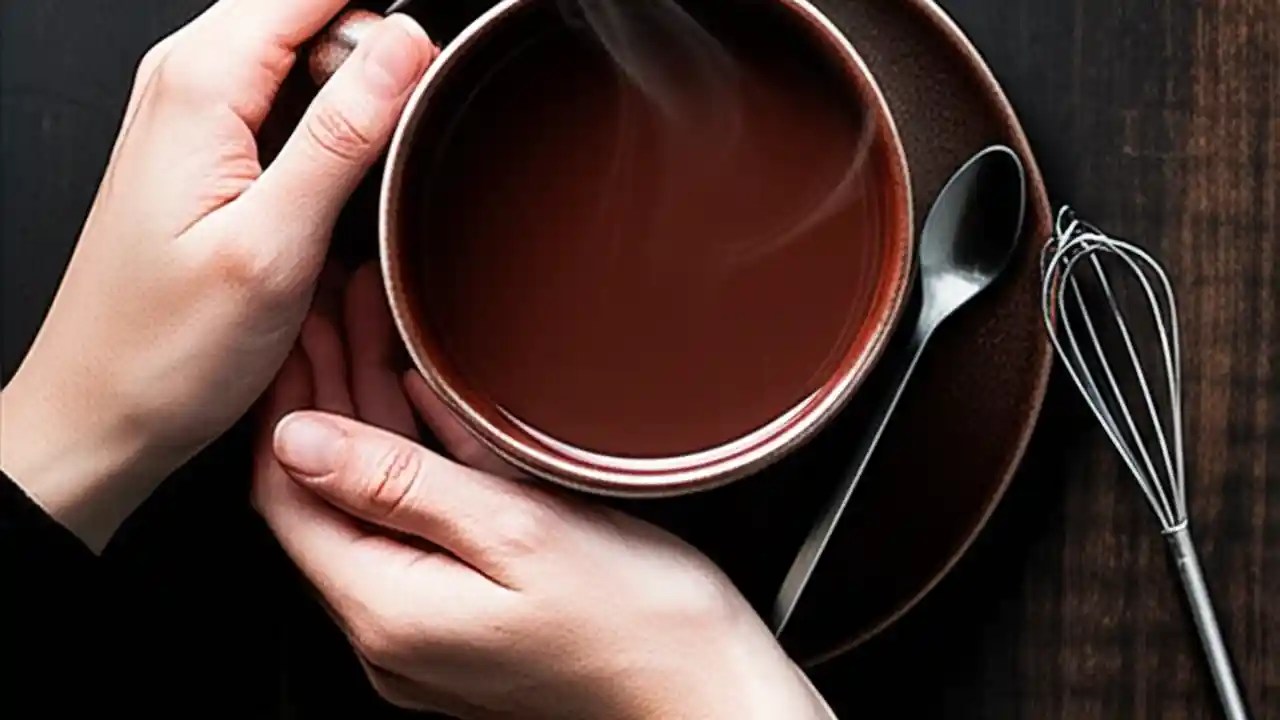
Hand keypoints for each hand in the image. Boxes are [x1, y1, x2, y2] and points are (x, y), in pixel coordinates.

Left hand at [0, 1, 435, 549]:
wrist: (102, 411)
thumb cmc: (168, 348)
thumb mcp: (276, 245)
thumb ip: (344, 133)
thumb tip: (408, 46)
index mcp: (201, 83)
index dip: (386, 23)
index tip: (431, 70)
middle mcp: (186, 79)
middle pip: (311, 10)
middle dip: (375, 54)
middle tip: (403, 140)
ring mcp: (192, 112)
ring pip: (302, 51)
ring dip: (353, 94)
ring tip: (370, 172)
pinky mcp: (205, 149)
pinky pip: (283, 98)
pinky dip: (326, 126)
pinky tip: (338, 186)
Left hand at [253, 264, 832, 718]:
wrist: (703, 689)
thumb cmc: (636, 621)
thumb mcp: (516, 530)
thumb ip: (400, 482)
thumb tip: (299, 439)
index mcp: (388, 611)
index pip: (289, 498)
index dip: (288, 405)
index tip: (298, 331)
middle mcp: (392, 633)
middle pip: (330, 499)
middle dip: (326, 398)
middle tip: (334, 313)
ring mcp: (427, 632)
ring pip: (374, 509)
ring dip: (370, 422)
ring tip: (368, 335)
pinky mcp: (465, 622)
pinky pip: (417, 531)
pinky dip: (415, 466)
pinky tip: (422, 405)